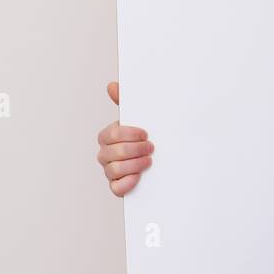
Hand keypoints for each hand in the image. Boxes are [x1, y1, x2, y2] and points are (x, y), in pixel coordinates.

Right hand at [96, 81, 153, 196]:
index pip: (111, 134)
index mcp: (109, 136)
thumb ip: (126, 103)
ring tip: (149, 161)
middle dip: (135, 149)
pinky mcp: (118, 187)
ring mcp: (111, 171)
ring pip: (113, 169)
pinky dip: (128, 183)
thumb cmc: (147, 137)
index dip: (129, 134)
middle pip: (112, 152)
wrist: (166, 158)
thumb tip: (112, 86)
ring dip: (134, 165)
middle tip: (151, 148)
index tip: (146, 134)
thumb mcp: (140, 119)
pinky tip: (139, 177)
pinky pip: (116, 188)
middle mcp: (106, 154)